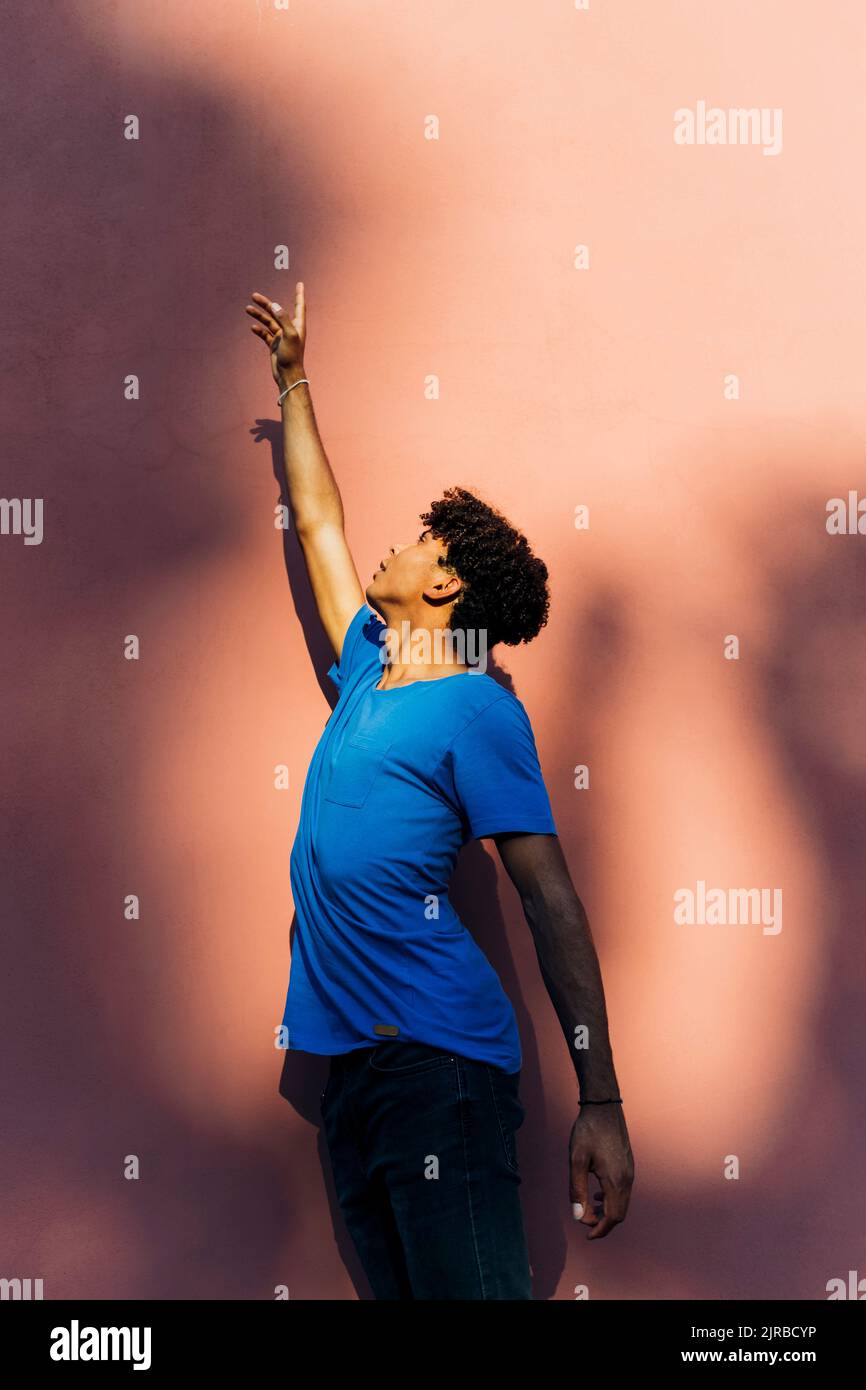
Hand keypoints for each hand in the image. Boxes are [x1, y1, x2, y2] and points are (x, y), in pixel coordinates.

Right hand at [245, 282, 306, 387]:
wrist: (288, 375)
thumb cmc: (292, 357)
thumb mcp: (289, 336)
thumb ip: (283, 320)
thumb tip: (275, 306)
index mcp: (297, 326)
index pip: (299, 306)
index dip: (299, 294)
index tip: (300, 284)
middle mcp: (290, 329)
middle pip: (277, 312)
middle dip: (266, 304)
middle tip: (254, 296)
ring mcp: (281, 337)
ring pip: (268, 322)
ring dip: (259, 315)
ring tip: (247, 309)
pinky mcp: (274, 345)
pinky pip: (265, 334)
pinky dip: (259, 330)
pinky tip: (253, 327)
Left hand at [569, 1104, 633, 1238]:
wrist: (603, 1106)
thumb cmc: (588, 1131)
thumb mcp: (577, 1160)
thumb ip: (577, 1189)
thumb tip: (578, 1216)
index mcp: (616, 1180)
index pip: (612, 1217)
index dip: (600, 1229)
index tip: (586, 1235)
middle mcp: (627, 1178)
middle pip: (619, 1213)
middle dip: (603, 1223)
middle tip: (585, 1222)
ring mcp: (630, 1171)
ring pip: (622, 1202)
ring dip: (607, 1211)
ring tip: (589, 1209)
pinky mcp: (628, 1164)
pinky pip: (623, 1191)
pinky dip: (611, 1199)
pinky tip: (597, 1193)